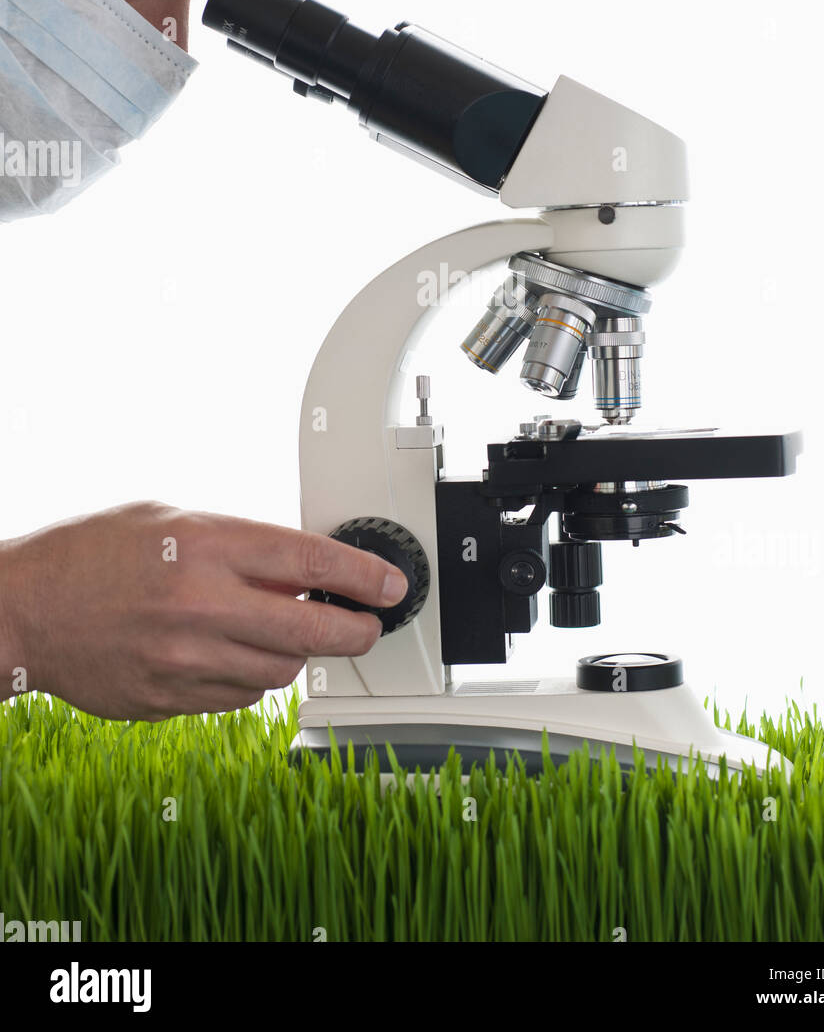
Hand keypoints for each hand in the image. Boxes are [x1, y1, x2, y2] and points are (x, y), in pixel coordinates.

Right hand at [0, 500, 406, 719]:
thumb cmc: (95, 553)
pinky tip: (234, 654)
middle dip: (356, 630)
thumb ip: (238, 543)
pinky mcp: (171, 700)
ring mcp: (185, 660)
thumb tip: (302, 566)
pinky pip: (240, 697)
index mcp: (204, 547)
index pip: (310, 561)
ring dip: (297, 652)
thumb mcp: (172, 519)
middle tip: (368, 624)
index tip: (391, 583)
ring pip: (280, 671)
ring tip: (284, 630)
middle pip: (311, 630)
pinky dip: (252, 677)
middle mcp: (200, 606)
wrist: (26, 608)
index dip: (364, 574)